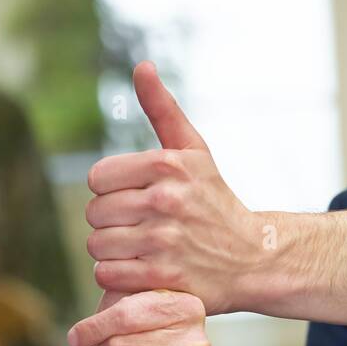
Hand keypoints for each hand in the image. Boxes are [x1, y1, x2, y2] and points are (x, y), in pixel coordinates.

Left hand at [82, 62, 263, 314]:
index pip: (98, 177)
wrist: (251, 257)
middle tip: (131, 227)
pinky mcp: (163, 277)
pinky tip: (133, 270)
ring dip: (109, 251)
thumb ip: (163, 110)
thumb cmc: (214, 201)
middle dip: (108, 222)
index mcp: (167, 165)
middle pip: (95, 213)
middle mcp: (165, 201)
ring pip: (98, 246)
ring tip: (132, 249)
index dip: (108, 189)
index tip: (128, 197)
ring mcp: (164, 242)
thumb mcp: (194, 151)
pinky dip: (114, 276)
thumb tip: (141, 67)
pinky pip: (108, 275)